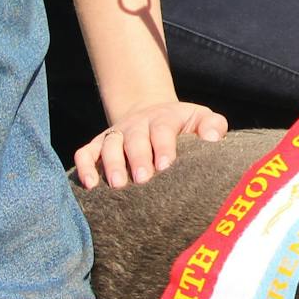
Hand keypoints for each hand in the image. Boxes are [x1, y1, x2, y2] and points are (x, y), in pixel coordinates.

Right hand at [74, 99, 226, 189]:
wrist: (153, 113)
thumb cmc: (183, 126)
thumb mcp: (201, 119)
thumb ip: (213, 126)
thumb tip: (213, 139)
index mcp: (164, 118)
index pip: (162, 129)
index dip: (163, 146)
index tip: (166, 165)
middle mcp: (137, 125)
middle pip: (134, 138)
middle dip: (137, 158)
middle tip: (143, 179)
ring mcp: (116, 134)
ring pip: (109, 145)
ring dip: (111, 164)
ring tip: (117, 185)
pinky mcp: (99, 145)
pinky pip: (85, 152)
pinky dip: (84, 166)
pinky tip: (89, 185)